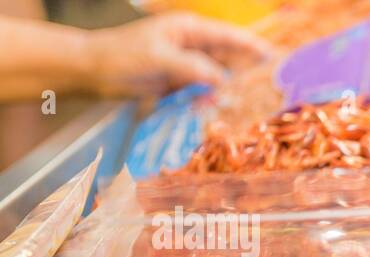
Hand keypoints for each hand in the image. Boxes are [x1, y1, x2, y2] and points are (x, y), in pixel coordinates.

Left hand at [86, 12, 272, 96]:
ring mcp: (186, 65)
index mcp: (189, 30)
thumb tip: (223, 82)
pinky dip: (210, 102)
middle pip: (229, 59)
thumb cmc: (121, 55)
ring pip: (218, 79)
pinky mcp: (178, 84)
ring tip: (246, 106)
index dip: (254, 47)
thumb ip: (192, 69)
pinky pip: (203, 93)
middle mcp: (192, 46)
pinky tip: (216, 112)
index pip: (230, 37)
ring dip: (228, 93)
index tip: (276, 59)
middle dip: (247, 74)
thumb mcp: (159, 59)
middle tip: (270, 89)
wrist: (90, 70)